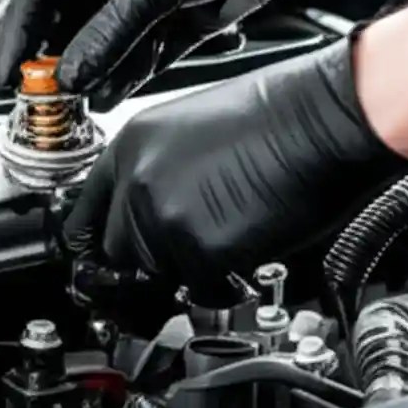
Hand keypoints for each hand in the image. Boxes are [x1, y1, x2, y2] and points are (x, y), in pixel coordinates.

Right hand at [0, 0, 355, 109]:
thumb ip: (109, 33)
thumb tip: (72, 75)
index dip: (18, 36)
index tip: (7, 75)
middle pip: (72, 28)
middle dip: (58, 64)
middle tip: (50, 101)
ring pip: (110, 48)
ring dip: (96, 75)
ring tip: (86, 104)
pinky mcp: (186, 19)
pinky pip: (148, 56)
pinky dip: (132, 75)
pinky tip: (116, 93)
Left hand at [62, 37, 407, 299]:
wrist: (324, 119)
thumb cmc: (281, 117)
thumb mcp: (192, 133)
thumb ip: (159, 177)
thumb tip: (151, 218)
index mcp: (131, 146)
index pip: (83, 220)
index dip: (100, 250)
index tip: (110, 269)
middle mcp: (137, 181)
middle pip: (115, 258)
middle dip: (145, 272)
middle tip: (180, 270)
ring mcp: (163, 218)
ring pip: (156, 279)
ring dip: (188, 277)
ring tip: (228, 246)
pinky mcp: (199, 250)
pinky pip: (199, 290)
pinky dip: (223, 285)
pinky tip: (248, 253)